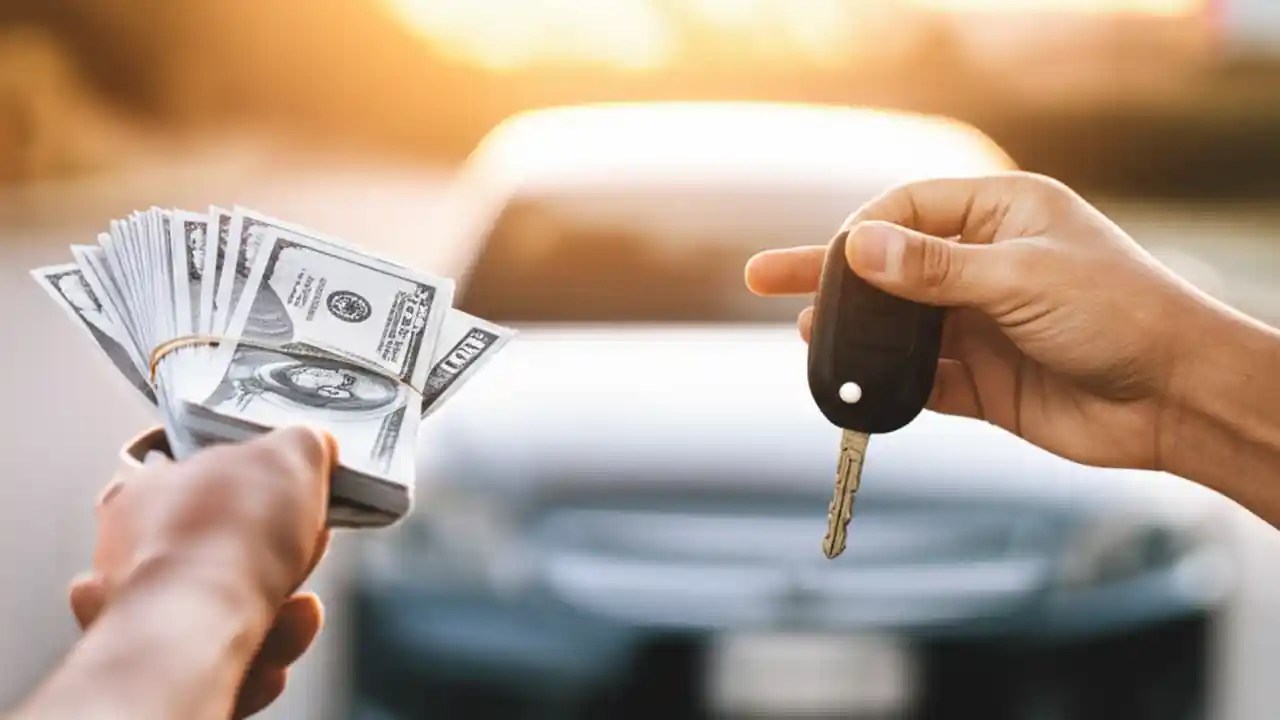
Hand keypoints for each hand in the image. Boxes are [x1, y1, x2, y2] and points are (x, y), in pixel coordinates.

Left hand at [67, 427, 334, 717]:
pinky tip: (273, 641)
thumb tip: (313, 446)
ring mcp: (141, 605)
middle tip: (305, 555)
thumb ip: (302, 443)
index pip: (198, 471)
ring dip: (283, 610)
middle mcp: (130, 546)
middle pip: (228, 545)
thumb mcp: (292, 451)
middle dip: (283, 557)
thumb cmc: (229, 534)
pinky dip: (262, 651)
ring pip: (234, 602)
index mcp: (145, 484)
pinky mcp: (163, 658)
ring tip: (297, 611)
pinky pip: (230, 653)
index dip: (257, 483)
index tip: (294, 496)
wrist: (194, 628)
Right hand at [745, 172, 1216, 472]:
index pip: (909, 208)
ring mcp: (979, 324)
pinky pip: (919, 378)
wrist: (1175, 399)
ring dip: (854, 332)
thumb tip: (856, 245)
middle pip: (890, 265)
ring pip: (897, 324)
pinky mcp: (981, 382)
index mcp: (1002, 215)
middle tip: (762, 277)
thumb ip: (933, 267)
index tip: (830, 258)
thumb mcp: (1020, 277)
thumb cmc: (1118, 314)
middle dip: (830, 275)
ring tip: (803, 335)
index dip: (863, 229)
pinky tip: (856, 386)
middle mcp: (984, 265)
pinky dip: (888, 384)